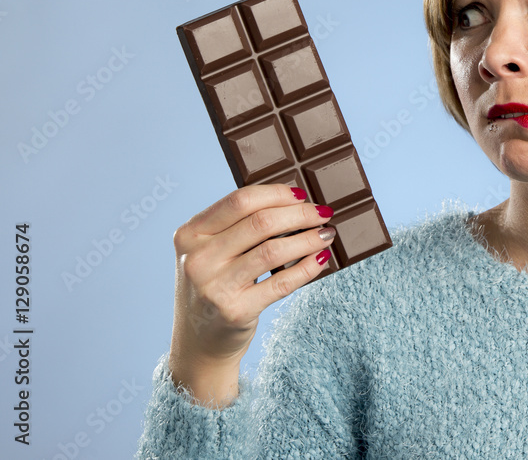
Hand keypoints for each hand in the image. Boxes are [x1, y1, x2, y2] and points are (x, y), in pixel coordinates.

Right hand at [167, 184, 333, 404]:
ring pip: (274, 250)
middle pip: (261, 222)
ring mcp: (215, 287)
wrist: (198, 344)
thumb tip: (293, 202)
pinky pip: (282, 282)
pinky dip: (308, 267)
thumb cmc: (212, 288)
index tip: (302, 195)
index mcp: (190, 234)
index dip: (277, 193)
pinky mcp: (236, 311)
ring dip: (308, 239)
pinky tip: (322, 258)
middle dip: (300, 214)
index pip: (240, 200)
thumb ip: (236, 227)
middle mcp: (198, 258)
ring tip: (326, 234)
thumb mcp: (208, 253)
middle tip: (323, 214)